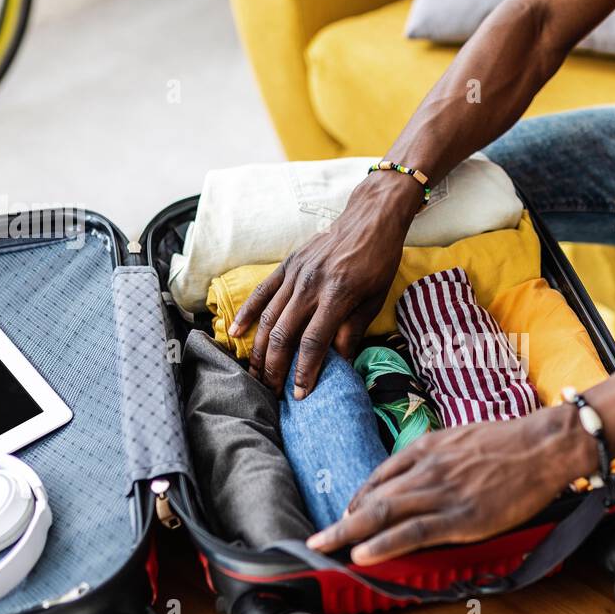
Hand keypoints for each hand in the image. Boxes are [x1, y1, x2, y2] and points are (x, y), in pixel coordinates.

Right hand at [229, 174, 420, 396]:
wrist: (370, 219)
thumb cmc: (378, 261)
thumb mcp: (374, 299)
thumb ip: (353, 331)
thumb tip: (339, 364)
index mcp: (337, 295)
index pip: (314, 341)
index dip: (304, 371)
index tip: (300, 394)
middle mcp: (311, 285)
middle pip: (285, 334)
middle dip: (276, 368)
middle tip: (273, 392)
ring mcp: (296, 274)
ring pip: (269, 318)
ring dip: (260, 350)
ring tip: (257, 374)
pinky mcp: (287, 265)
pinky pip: (262, 292)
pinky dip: (248, 314)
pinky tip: (236, 334)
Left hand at [306, 404, 596, 564]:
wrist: (544, 446)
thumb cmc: (509, 443)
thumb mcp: (461, 439)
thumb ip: (435, 457)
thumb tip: (417, 476)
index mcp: (426, 449)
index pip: (379, 477)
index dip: (358, 500)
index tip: (344, 517)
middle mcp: (426, 470)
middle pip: (373, 498)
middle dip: (341, 521)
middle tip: (315, 539)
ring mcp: (442, 494)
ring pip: (384, 514)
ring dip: (349, 534)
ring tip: (324, 549)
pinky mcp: (461, 516)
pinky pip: (414, 531)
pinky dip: (385, 543)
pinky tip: (363, 553)